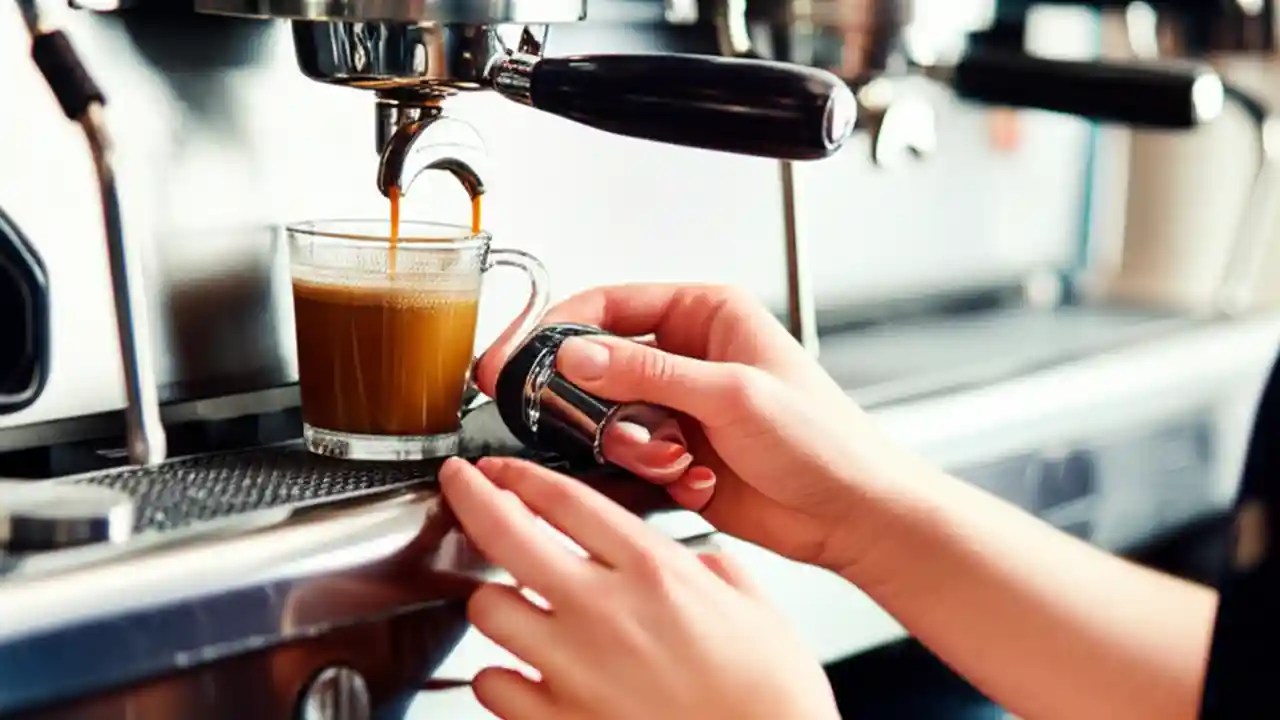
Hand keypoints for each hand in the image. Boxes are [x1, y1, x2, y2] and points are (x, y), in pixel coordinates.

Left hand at [439, 456, 838, 719]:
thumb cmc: (774, 701)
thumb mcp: (759, 610)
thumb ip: (716, 573)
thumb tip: (699, 565)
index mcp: (654, 572)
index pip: (565, 500)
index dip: (520, 475)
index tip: (500, 469)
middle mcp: (604, 611)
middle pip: (506, 534)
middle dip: (471, 497)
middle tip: (460, 484)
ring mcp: (574, 668)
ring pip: (488, 609)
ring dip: (495, 601)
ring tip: (512, 604)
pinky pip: (492, 685)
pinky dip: (499, 677)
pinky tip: (518, 675)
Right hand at [474, 284, 920, 571]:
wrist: (851, 513)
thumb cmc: (823, 441)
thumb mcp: (732, 395)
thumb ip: (648, 375)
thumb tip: (578, 356)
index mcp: (707, 314)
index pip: (611, 304)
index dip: (561, 327)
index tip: (522, 355)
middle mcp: (689, 355)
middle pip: (601, 365)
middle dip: (601, 405)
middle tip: (603, 428)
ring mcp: (681, 405)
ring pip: (610, 417)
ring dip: (634, 446)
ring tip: (678, 460)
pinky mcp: (677, 452)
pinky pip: (628, 457)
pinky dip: (650, 473)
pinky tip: (695, 479)